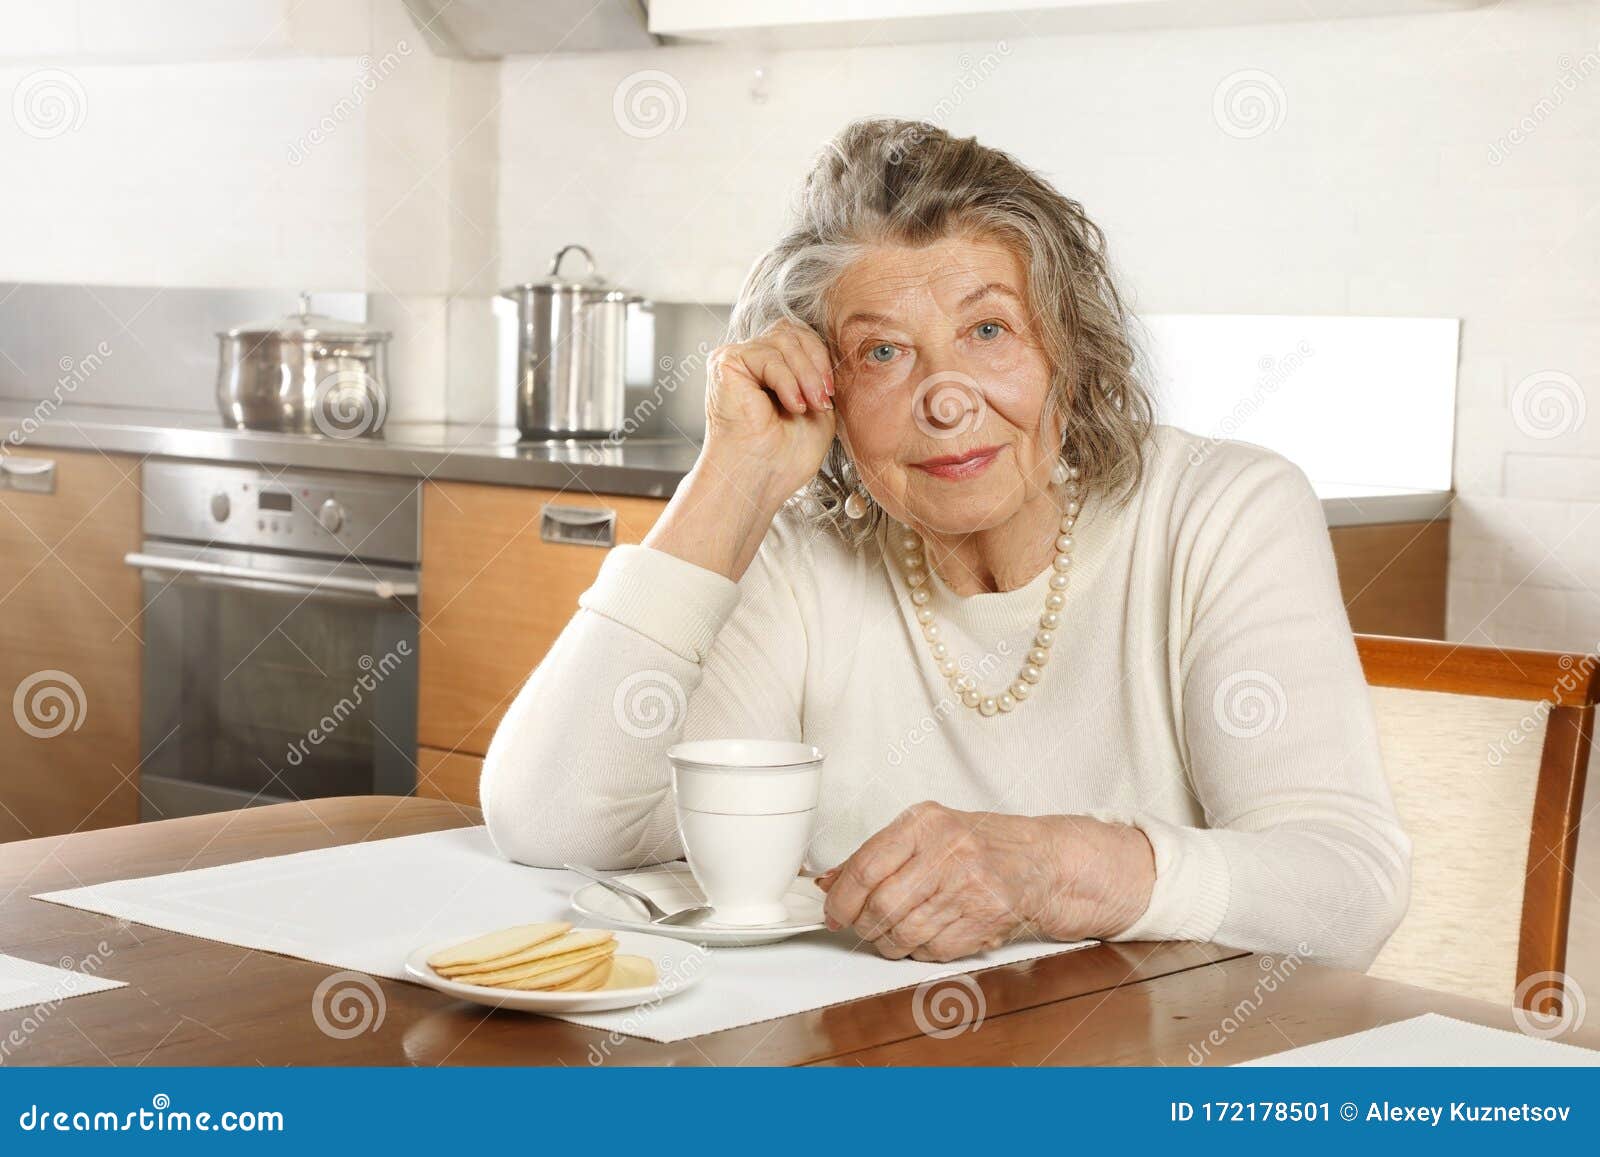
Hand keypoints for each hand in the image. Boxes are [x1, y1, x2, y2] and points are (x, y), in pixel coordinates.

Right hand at [703, 321, 836, 498]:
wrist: (759, 477)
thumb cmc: (784, 455)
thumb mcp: (817, 407)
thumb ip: (820, 376)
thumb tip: (833, 352)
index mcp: (772, 367)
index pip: (800, 337)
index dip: (821, 358)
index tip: (832, 392)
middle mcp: (752, 358)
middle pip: (792, 332)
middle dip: (816, 364)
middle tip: (823, 399)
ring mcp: (737, 358)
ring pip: (783, 341)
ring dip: (805, 375)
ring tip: (809, 406)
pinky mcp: (726, 363)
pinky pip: (767, 356)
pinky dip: (787, 381)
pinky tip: (792, 406)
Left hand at [815, 802, 1154, 961]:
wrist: (1042, 862)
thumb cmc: (981, 844)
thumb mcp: (927, 832)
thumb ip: (877, 855)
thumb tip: (829, 881)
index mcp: (925, 823)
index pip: (866, 867)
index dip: (841, 898)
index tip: (832, 911)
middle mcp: (947, 852)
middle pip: (881, 905)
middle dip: (861, 924)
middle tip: (857, 926)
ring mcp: (968, 888)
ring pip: (904, 933)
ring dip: (886, 942)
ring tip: (889, 933)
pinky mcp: (983, 921)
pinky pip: (931, 950)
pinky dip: (917, 951)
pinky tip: (923, 936)